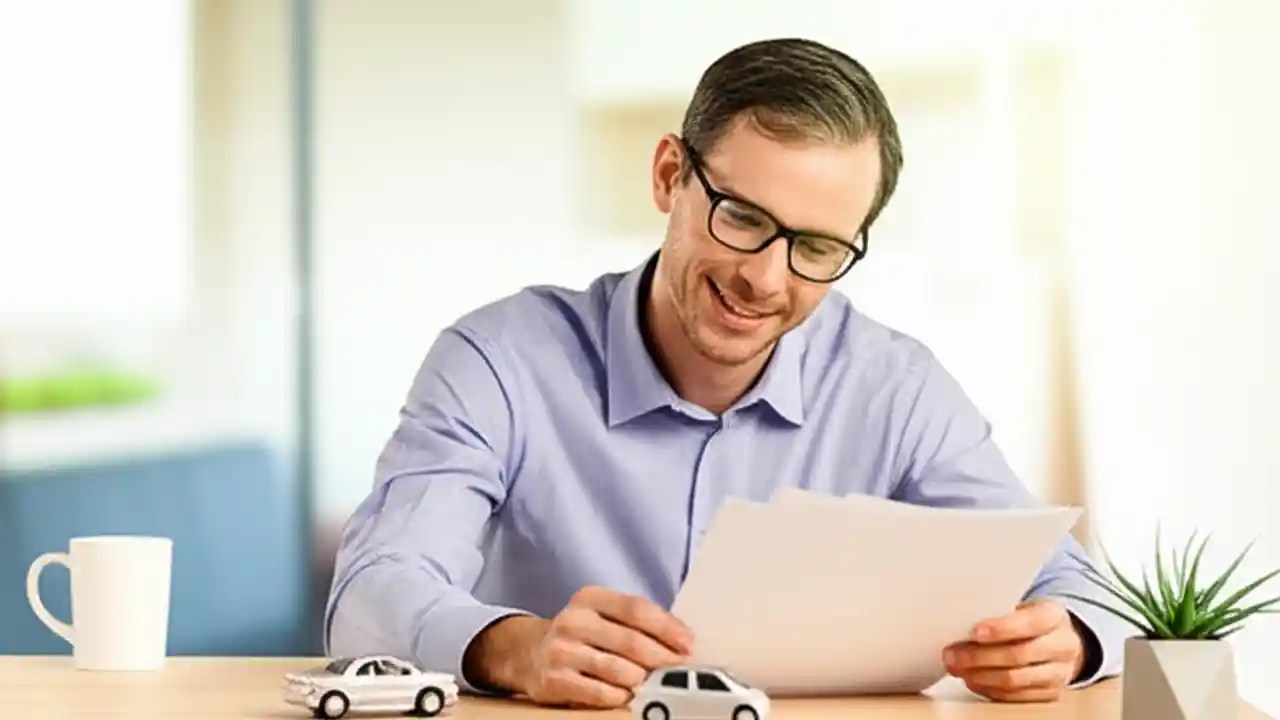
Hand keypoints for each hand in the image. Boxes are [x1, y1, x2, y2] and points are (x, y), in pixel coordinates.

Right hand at [464, 586, 693, 707]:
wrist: (529, 653)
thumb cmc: (583, 635)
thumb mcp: (603, 616)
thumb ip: (636, 621)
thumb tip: (682, 642)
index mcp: (590, 598)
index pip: (636, 608)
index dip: (667, 627)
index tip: (688, 644)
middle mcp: (573, 620)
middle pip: (630, 641)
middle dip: (662, 658)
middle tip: (680, 670)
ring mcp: (561, 651)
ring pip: (617, 669)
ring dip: (643, 680)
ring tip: (655, 684)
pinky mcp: (554, 680)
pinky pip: (599, 692)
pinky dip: (619, 696)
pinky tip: (628, 695)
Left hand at [942, 599, 1085, 702]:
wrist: (1058, 640)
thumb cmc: (1029, 619)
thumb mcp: (1021, 606)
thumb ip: (998, 611)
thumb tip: (959, 621)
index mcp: (1054, 616)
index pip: (1030, 623)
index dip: (1001, 629)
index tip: (974, 632)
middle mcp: (1062, 646)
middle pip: (1019, 655)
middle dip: (980, 656)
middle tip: (952, 654)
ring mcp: (1059, 673)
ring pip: (1015, 680)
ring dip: (979, 676)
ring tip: (956, 668)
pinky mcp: (1050, 693)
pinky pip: (1014, 696)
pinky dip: (988, 689)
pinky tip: (971, 679)